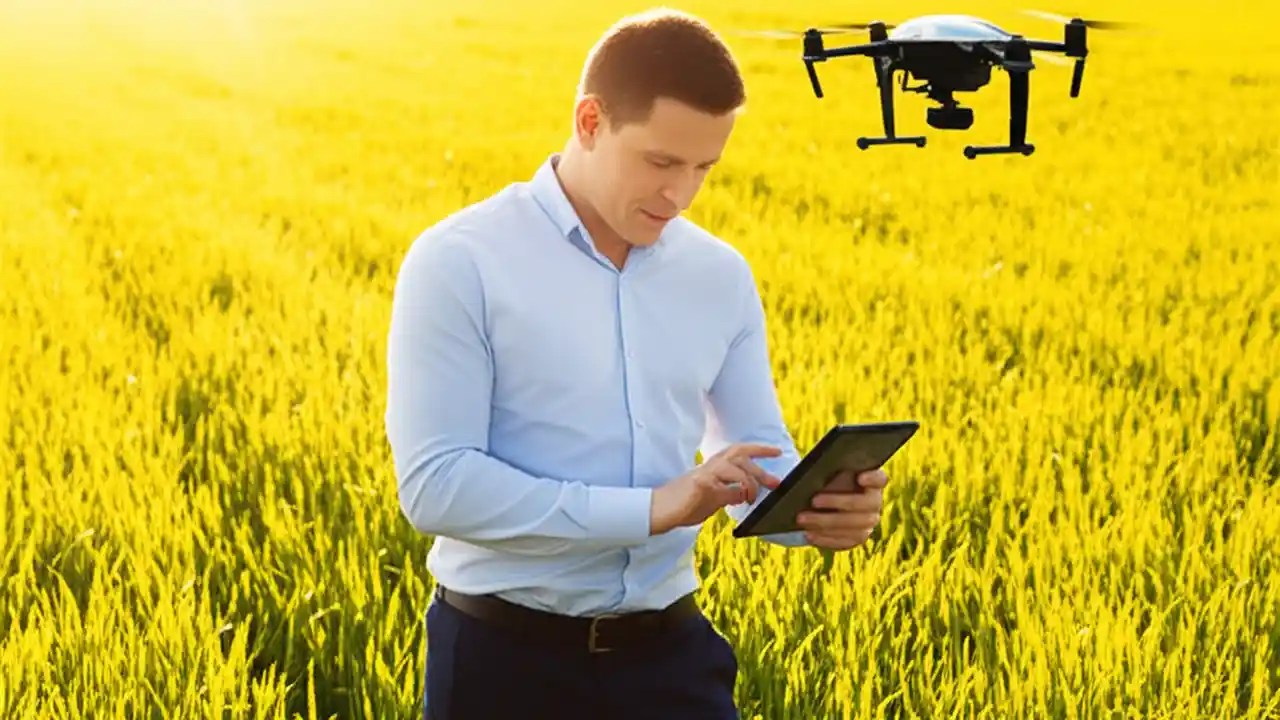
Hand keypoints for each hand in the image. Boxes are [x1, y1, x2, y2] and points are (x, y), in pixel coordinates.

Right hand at [649, 443, 782, 534]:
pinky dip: (736, 491)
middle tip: (776, 482)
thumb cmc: (682, 505)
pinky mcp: (701, 484)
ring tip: (754, 496)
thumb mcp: (712, 499)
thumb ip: (728, 494)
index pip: (739, 451)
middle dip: (761, 468)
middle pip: (740, 455)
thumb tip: (745, 495)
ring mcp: (705, 474)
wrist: (658, 510)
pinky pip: (725, 484)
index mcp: (713, 467)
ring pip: (736, 465)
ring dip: (750, 480)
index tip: (777, 451)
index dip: (759, 449)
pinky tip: (738, 499)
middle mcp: (710, 466)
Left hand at [796, 468, 887, 549]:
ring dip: (826, 523)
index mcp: (871, 482)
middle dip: (837, 502)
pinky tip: (809, 534)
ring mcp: (868, 523)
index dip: (873, 479)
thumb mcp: (829, 473)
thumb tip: (816, 475)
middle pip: (864, 504)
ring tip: (803, 520)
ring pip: (855, 527)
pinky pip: (845, 541)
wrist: (822, 502)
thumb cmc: (827, 481)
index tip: (861, 477)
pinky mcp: (857, 538)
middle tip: (814, 501)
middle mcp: (874, 503)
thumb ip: (830, 471)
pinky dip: (825, 538)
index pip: (880, 479)